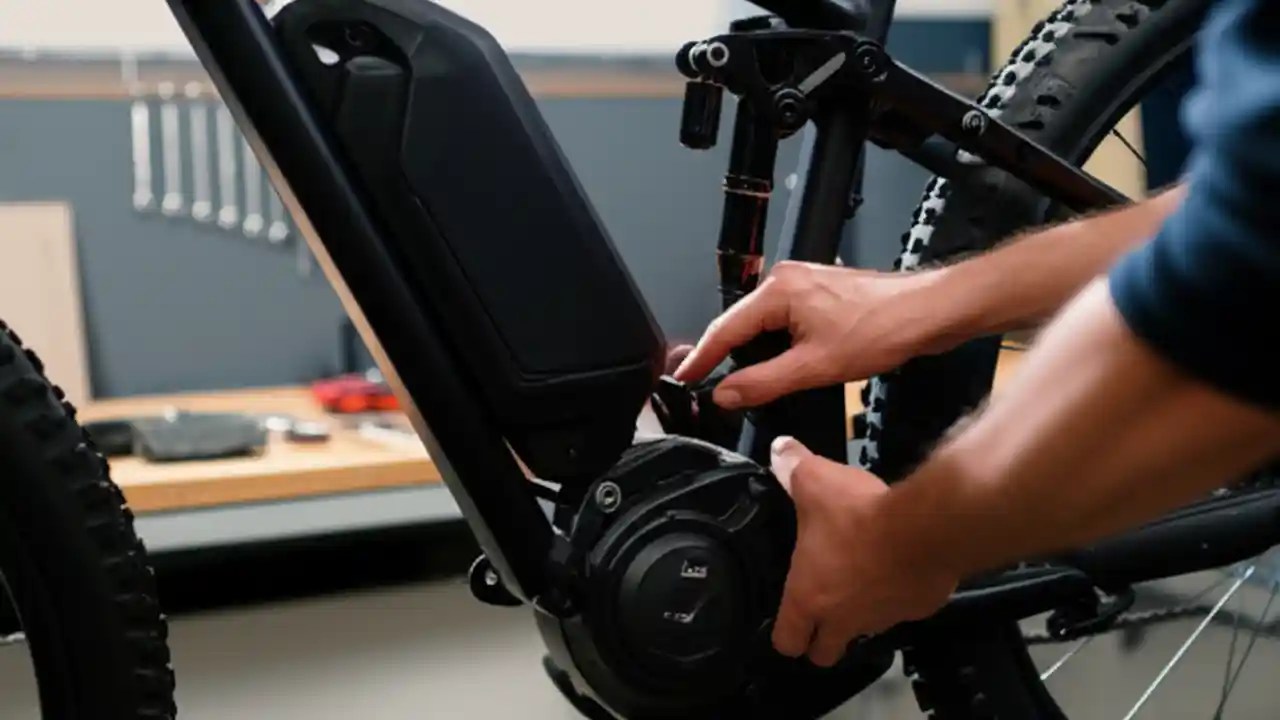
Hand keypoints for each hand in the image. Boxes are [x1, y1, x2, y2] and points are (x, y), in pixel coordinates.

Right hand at [673, 261, 950, 408]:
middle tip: (699, 383)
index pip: (724, 328)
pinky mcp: (819, 294)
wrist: (929, 312)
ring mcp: (803, 284)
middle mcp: (785, 280)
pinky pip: (782, 321)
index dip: (700, 358)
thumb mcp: (815, 367)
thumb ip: (763, 382)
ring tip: (731, 380)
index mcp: (777, 290)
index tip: (681, 379)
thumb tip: (726, 394)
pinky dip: (772, 345)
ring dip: (749, 352)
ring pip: (761, 323)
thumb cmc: (882, 329)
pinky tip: (772, 366)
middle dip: (720, 355)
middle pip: (739, 324)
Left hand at [769, 436, 956, 666]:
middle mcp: (842, 618)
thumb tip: (778, 448)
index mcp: (808, 598)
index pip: (787, 642)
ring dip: (862, 612)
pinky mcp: (918, 609)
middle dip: (823, 640)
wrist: (924, 529)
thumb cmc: (856, 515)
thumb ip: (793, 467)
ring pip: (865, 630)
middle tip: (824, 613)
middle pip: (825, 654)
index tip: (792, 622)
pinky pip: (902, 609)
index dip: (787, 635)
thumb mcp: (816, 482)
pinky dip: (898, 594)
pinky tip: (899, 566)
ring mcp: (883, 618)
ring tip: (864, 578)